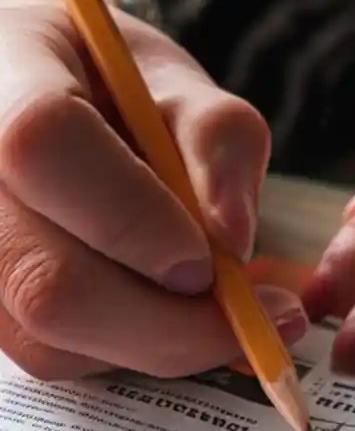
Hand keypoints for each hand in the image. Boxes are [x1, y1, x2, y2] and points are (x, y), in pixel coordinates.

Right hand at [0, 0, 304, 380]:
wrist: (48, 98)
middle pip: (44, 279)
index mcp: (5, 75)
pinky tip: (172, 315)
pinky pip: (55, 355)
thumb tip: (232, 238)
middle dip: (169, 322)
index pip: (45, 147)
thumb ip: (217, 141)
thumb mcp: (179, 84)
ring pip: (50, 336)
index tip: (211, 261)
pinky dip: (132, 348)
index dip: (135, 218)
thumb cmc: (113, 84)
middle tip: (253, 317)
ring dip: (160, 341)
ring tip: (226, 309)